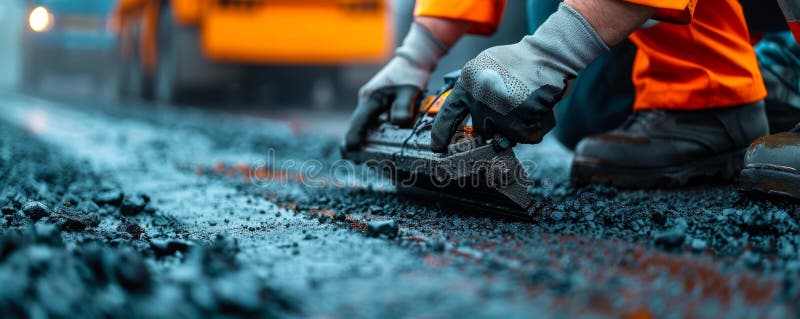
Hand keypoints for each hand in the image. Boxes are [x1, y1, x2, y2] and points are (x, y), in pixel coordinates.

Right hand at [344, 23, 447, 150]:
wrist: (413, 61)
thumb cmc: (410, 74)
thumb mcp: (409, 91)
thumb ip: (404, 108)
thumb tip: (398, 124)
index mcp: (371, 97)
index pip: (359, 120)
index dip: (354, 136)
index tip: (349, 149)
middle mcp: (367, 100)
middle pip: (359, 124)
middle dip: (357, 140)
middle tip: (354, 158)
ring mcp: (371, 102)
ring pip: (365, 123)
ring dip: (365, 136)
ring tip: (365, 154)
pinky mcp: (378, 104)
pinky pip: (373, 120)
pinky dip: (374, 130)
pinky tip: (378, 140)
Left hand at [431, 3, 608, 151]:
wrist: (548, 55)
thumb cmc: (517, 61)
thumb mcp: (484, 67)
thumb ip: (474, 92)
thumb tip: (474, 124)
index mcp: (468, 84)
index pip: (448, 115)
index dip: (441, 134)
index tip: (437, 148)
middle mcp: (481, 101)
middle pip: (481, 129)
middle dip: (494, 124)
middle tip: (509, 105)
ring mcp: (501, 114)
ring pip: (503, 136)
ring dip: (513, 128)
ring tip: (523, 104)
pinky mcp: (523, 124)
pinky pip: (524, 138)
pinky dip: (532, 129)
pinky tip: (534, 109)